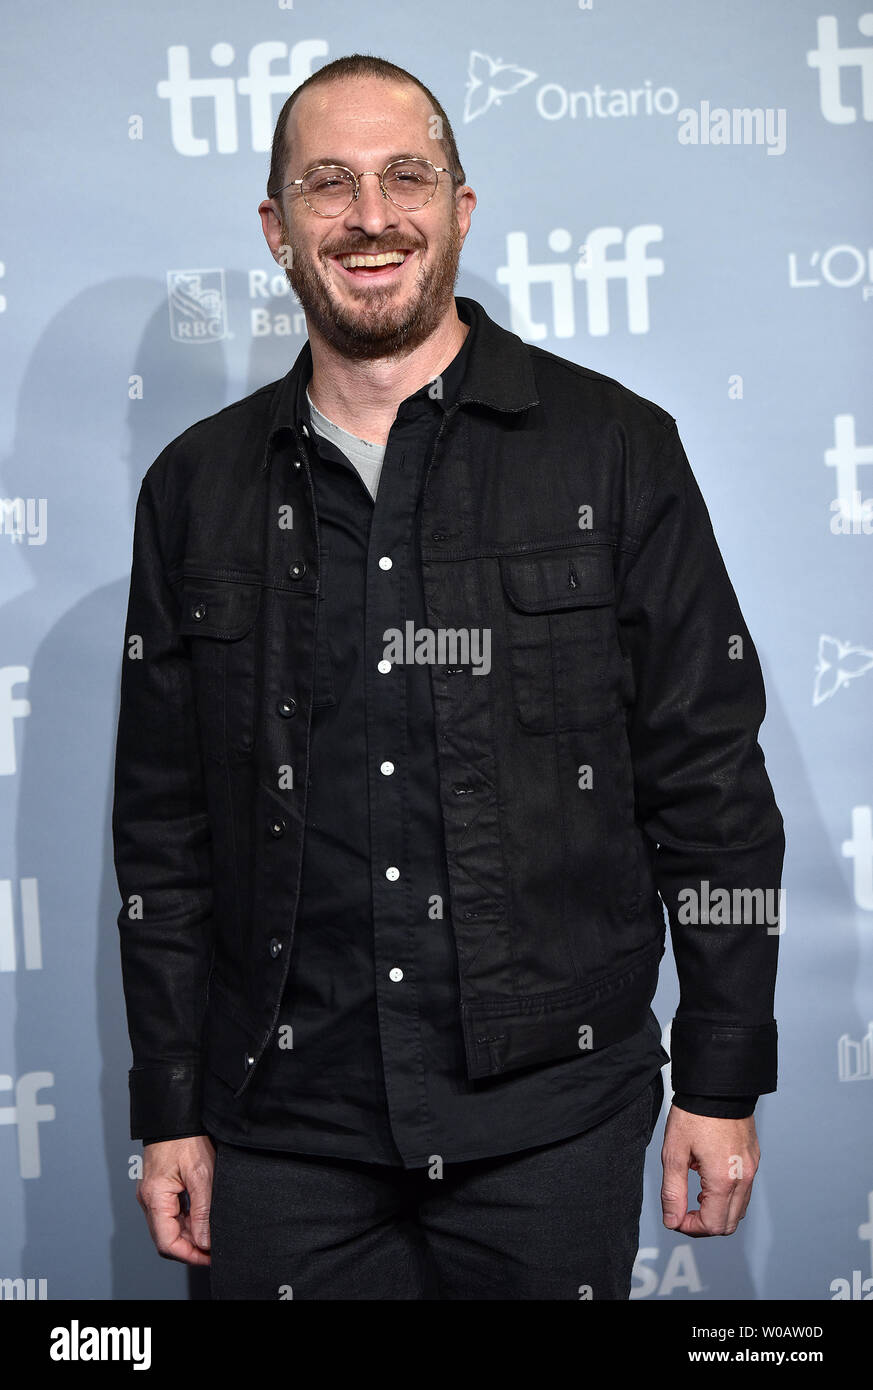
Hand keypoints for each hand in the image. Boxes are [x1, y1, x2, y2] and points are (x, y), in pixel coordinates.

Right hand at [136, 1135, 214, 1264]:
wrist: (174, 1116)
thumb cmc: (185, 1138)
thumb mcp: (202, 1174)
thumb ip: (203, 1210)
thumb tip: (204, 1241)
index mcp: (155, 1197)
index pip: (167, 1242)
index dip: (189, 1254)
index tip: (209, 1257)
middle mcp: (148, 1199)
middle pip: (166, 1237)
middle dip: (190, 1247)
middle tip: (214, 1248)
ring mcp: (151, 1194)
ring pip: (168, 1227)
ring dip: (189, 1234)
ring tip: (211, 1232)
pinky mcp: (158, 1189)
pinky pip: (170, 1213)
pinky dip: (186, 1220)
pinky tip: (202, 1217)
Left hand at [660, 1106, 759, 1236]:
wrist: (717, 1084)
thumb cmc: (695, 1114)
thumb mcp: (674, 1153)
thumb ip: (673, 1192)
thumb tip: (672, 1219)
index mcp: (724, 1180)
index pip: (713, 1226)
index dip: (691, 1228)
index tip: (676, 1217)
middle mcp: (744, 1178)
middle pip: (728, 1224)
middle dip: (704, 1224)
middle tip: (684, 1210)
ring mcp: (752, 1168)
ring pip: (739, 1209)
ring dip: (717, 1211)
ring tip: (696, 1194)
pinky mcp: (754, 1159)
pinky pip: (744, 1190)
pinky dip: (727, 1195)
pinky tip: (709, 1179)